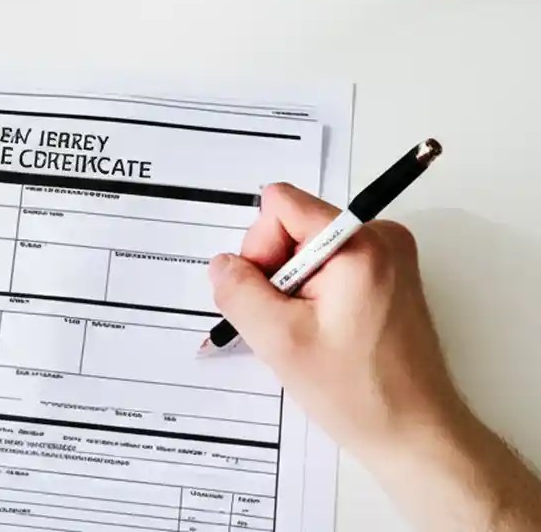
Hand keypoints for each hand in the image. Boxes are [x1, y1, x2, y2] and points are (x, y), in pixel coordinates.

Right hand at [210, 184, 540, 531]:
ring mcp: (388, 256)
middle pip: (293, 226)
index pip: (281, 205)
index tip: (274, 297)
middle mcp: (380, 237)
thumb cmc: (358, 392)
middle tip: (289, 323)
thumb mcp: (279, 341)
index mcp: (359, 243)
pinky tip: (321, 332)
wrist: (415, 433)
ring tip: (308, 333)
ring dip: (291, 290)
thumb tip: (223, 264)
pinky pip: (326, 266)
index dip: (261, 248)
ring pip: (305, 250)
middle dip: (275, 273)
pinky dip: (311, 296)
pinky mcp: (387, 276)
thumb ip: (239, 291)